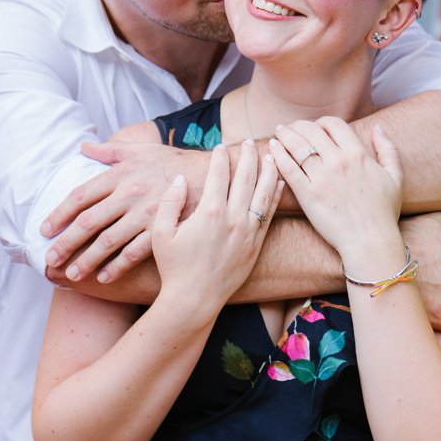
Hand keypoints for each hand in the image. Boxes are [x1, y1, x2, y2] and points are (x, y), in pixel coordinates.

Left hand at [41, 141, 209, 283]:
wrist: (216, 175)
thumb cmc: (175, 162)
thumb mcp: (142, 150)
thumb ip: (110, 151)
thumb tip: (83, 147)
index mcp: (122, 174)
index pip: (82, 195)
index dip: (59, 213)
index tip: (44, 229)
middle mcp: (130, 194)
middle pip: (89, 221)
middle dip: (66, 243)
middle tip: (50, 260)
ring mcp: (147, 214)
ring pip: (108, 241)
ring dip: (87, 260)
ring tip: (72, 274)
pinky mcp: (163, 230)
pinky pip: (135, 252)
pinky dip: (117, 267)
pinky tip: (105, 277)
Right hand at [152, 143, 282, 314]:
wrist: (194, 299)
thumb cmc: (174, 266)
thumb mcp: (160, 233)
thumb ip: (170, 202)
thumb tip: (182, 178)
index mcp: (210, 212)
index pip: (219, 175)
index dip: (221, 158)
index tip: (221, 146)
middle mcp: (233, 218)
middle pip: (246, 178)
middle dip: (248, 156)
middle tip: (249, 141)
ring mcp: (248, 231)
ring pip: (264, 193)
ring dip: (269, 170)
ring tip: (272, 154)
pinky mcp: (257, 244)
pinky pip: (270, 213)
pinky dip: (276, 195)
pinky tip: (280, 182)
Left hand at [267, 118, 403, 261]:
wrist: (370, 241)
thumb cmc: (384, 211)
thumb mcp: (395, 177)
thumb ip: (388, 149)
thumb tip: (378, 128)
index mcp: (358, 155)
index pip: (333, 124)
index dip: (322, 121)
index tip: (316, 127)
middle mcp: (338, 162)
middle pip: (311, 130)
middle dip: (299, 125)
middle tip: (292, 127)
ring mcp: (321, 178)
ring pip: (296, 145)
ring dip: (285, 134)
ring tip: (279, 132)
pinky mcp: (307, 195)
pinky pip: (288, 168)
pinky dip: (278, 154)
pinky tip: (273, 148)